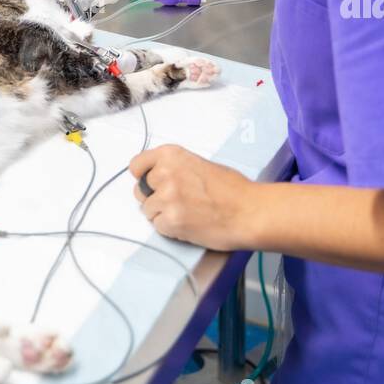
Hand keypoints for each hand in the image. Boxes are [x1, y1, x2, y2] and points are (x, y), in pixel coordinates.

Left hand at [130, 143, 255, 250]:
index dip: (143, 176)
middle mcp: (165, 173)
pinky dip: (169, 228)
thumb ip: (175, 168)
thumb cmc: (231, 188)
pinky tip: (188, 224)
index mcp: (171, 155)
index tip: (150, 182)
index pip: (136, 165)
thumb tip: (158, 177)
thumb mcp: (198, 164)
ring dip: (161, 214)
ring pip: (147, 210)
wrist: (247, 211)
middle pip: (140, 190)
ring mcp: (166, 197)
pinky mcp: (171, 221)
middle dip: (153, 197)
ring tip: (185, 213)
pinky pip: (158, 226)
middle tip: (174, 201)